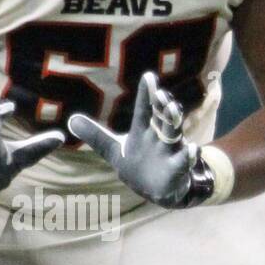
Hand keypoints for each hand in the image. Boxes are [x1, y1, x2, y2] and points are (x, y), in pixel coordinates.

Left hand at [68, 71, 215, 208]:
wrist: (157, 187)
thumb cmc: (137, 163)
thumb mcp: (114, 150)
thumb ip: (95, 135)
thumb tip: (71, 120)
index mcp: (143, 130)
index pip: (144, 109)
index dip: (146, 94)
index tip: (149, 77)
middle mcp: (158, 136)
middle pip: (161, 118)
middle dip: (163, 107)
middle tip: (162, 95)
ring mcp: (170, 151)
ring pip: (174, 135)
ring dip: (174, 123)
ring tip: (173, 110)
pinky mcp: (178, 168)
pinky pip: (184, 161)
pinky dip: (189, 156)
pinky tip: (192, 149)